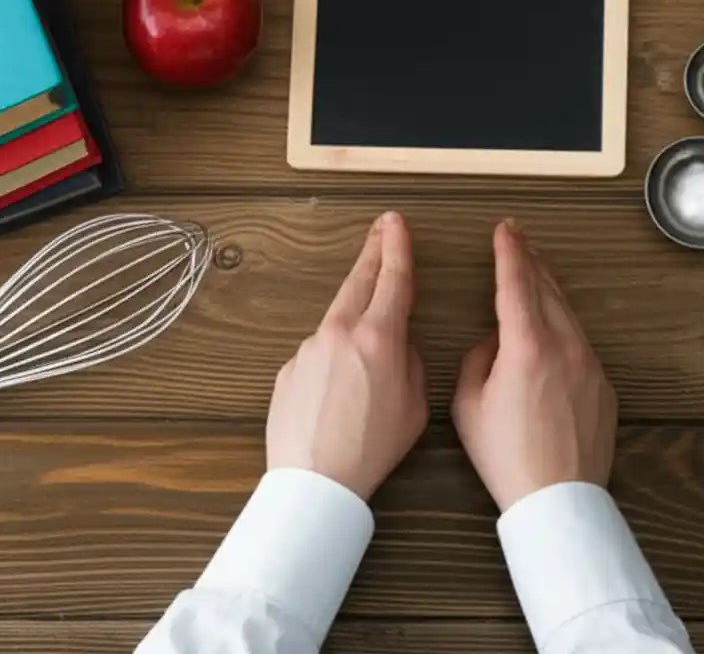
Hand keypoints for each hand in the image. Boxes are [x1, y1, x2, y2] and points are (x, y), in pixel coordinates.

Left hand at [266, 212, 427, 499]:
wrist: (314, 479)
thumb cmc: (371, 449)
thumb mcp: (414, 407)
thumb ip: (409, 363)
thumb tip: (398, 344)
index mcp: (378, 337)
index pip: (393, 278)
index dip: (398, 247)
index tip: (397, 223)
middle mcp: (339, 332)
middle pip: (359, 280)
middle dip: (374, 251)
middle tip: (382, 229)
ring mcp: (308, 347)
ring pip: (337, 319)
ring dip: (354, 315)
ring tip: (369, 336)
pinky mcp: (289, 368)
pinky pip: (319, 353)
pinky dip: (332, 358)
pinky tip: (339, 388)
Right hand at [452, 221, 617, 511]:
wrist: (557, 498)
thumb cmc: (506, 457)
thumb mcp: (468, 406)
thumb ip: (478, 360)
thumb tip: (494, 342)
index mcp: (526, 347)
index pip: (516, 284)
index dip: (508, 252)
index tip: (505, 230)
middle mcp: (565, 347)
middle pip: (547, 290)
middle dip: (531, 260)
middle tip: (518, 238)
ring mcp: (590, 365)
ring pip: (568, 314)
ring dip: (550, 289)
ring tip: (535, 271)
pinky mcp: (603, 386)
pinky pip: (581, 344)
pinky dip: (564, 326)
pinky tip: (553, 327)